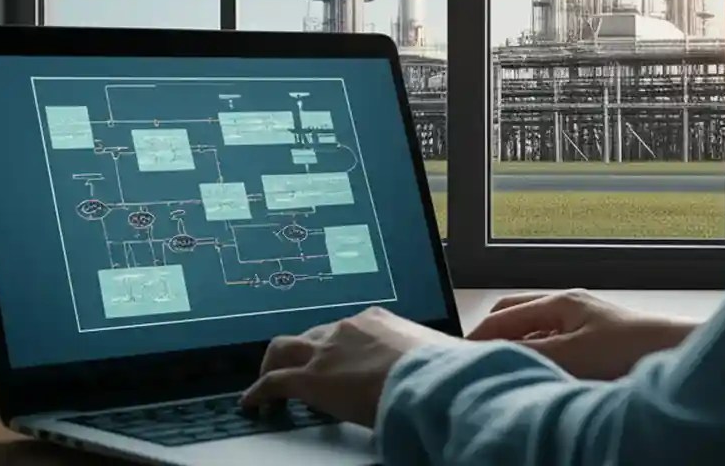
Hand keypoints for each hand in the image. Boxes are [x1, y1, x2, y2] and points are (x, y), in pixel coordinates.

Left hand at [239, 307, 459, 426]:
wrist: (427, 380)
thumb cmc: (442, 369)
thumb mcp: (442, 352)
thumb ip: (440, 352)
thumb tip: (473, 348)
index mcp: (377, 320)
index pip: (346, 329)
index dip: (336, 346)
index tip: (336, 360)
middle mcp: (347, 328)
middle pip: (311, 336)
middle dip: (301, 352)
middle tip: (297, 371)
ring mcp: (325, 351)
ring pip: (283, 349)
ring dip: (273, 365)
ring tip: (266, 386)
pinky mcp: (310, 379)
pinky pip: (273, 382)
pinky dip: (258, 392)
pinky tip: (252, 404)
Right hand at [467, 289, 697, 379]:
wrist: (677, 353)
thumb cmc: (631, 347)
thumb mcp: (571, 354)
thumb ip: (530, 353)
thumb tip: (494, 355)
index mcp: (559, 302)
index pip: (502, 315)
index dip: (477, 335)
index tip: (458, 355)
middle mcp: (569, 306)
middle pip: (515, 316)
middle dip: (493, 336)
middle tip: (477, 361)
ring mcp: (582, 322)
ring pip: (534, 332)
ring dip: (517, 348)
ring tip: (506, 370)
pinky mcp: (595, 341)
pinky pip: (553, 345)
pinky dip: (538, 357)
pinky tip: (540, 375)